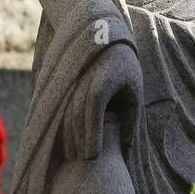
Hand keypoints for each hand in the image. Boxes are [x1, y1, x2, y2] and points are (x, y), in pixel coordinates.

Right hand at [63, 43, 141, 161]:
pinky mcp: (65, 80)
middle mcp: (85, 77)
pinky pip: (60, 105)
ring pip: (65, 110)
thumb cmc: (124, 65)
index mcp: (105, 77)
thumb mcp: (134, 89)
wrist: (102, 33)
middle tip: (83, 160)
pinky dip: (62, 124)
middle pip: (76, 112)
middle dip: (78, 139)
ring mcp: (73, 77)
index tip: (93, 155)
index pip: (94, 107)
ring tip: (74, 154)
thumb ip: (131, 118)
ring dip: (68, 134)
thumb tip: (126, 147)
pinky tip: (67, 138)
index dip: (92, 133)